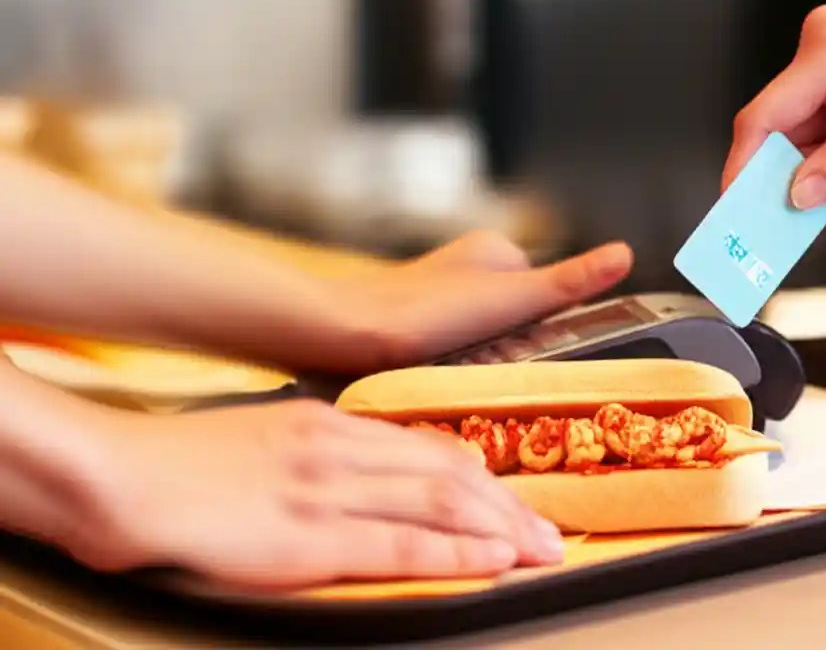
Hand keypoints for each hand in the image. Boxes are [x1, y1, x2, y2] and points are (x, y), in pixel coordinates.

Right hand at [76, 399, 563, 587]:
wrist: (117, 474)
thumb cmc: (176, 463)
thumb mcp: (261, 438)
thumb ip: (316, 453)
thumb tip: (357, 474)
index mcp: (328, 424)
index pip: (426, 448)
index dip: (479, 478)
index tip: (510, 498)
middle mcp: (340, 450)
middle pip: (449, 474)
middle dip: (507, 506)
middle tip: (547, 530)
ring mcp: (327, 492)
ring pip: (440, 505)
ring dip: (500, 530)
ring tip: (539, 550)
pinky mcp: (308, 539)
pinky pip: (400, 547)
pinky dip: (455, 556)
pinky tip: (489, 562)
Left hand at [328, 231, 633, 372]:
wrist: (341, 337)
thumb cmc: (424, 314)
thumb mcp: (514, 299)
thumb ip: (571, 281)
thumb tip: (626, 253)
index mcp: (493, 250)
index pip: (550, 292)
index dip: (554, 327)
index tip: (553, 357)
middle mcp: (465, 267)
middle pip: (520, 318)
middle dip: (521, 348)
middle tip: (511, 375)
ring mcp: (438, 297)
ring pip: (487, 339)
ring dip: (489, 363)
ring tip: (475, 381)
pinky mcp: (414, 327)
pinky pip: (454, 352)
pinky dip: (458, 370)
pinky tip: (448, 386)